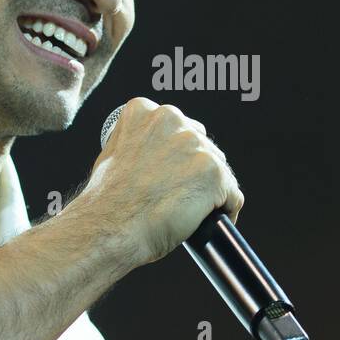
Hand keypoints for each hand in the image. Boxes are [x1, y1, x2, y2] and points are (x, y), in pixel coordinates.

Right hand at [79, 98, 243, 266]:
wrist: (109, 228)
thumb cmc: (107, 203)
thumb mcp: (114, 154)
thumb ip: (139, 143)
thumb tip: (160, 158)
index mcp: (144, 110)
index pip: (178, 129)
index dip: (178, 156)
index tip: (171, 176)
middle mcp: (172, 119)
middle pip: (202, 145)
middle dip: (196, 170)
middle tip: (180, 196)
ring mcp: (195, 145)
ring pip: (219, 170)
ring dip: (211, 190)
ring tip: (190, 211)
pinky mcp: (214, 172)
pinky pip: (233, 195)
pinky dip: (226, 210)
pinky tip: (208, 221)